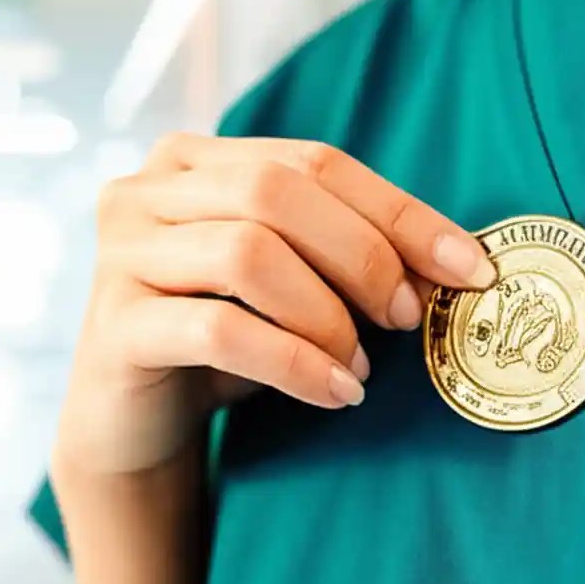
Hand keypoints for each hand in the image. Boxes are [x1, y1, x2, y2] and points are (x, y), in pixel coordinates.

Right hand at [55, 133, 495, 472]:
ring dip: (326, 316)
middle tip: (407, 319)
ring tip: (361, 367)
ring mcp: (120, 253)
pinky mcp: (113, 326)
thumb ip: (343, 253)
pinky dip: (293, 362)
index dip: (400, 212)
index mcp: (193, 159)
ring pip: (248, 253)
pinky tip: (334, 392)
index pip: (314, 161)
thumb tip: (452, 262)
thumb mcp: (286, 283)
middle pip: (277, 191)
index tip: (471, 267)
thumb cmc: (221, 343)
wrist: (134, 424)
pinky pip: (218, 330)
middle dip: (364, 256)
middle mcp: (144, 189)